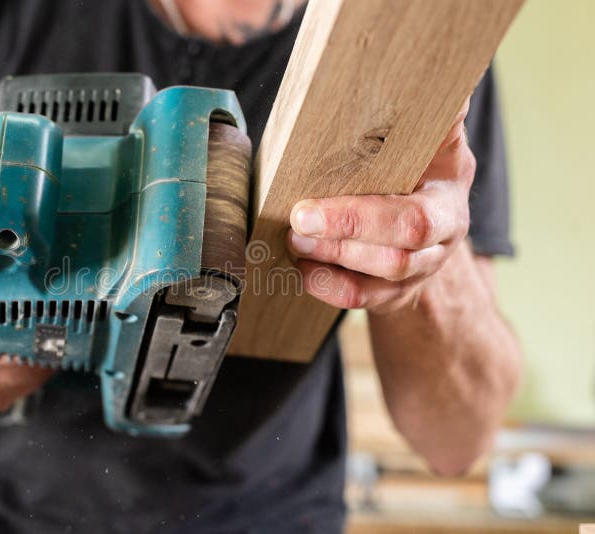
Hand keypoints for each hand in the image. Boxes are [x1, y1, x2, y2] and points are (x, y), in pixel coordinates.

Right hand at [0, 240, 52, 414]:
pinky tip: (43, 356)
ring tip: (60, 337)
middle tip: (69, 324)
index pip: (1, 340)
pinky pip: (22, 391)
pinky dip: (36, 374)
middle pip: (21, 364)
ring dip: (46, 361)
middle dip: (46, 344)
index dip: (33, 328)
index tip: (56, 313)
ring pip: (27, 381)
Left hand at [286, 99, 475, 313]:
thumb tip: (422, 60)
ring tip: (294, 240)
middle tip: (297, 222)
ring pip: (376, 281)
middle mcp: (439, 244)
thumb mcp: (438, 139)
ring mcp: (417, 274)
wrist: (434, 222)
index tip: (310, 207)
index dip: (360, 219)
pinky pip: (359, 300)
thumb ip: (434, 111)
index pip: (412, 220)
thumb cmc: (425, 170)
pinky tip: (302, 266)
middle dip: (341, 239)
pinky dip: (326, 286)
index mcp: (446, 202)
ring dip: (329, 261)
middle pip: (395, 256)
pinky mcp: (393, 295)